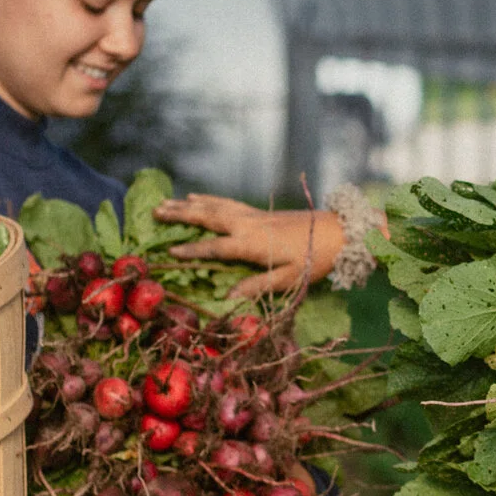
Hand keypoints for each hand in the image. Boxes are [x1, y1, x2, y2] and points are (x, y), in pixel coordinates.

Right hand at [152, 194, 345, 298]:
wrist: (341, 232)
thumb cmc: (316, 260)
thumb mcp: (289, 280)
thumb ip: (257, 287)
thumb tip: (227, 297)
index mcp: (252, 244)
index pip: (214, 248)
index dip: (191, 250)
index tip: (167, 252)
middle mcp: (248, 225)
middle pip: (207, 217)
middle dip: (180, 215)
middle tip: (155, 211)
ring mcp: (254, 215)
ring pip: (215, 206)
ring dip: (190, 204)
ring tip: (167, 202)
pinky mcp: (261, 212)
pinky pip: (227, 203)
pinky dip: (209, 199)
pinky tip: (198, 197)